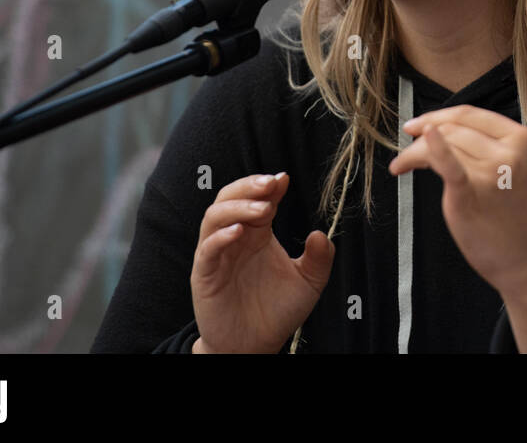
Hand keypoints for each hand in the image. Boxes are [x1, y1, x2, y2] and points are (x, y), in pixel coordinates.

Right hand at [190, 173, 334, 352]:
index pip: (259, 199)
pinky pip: (207, 249)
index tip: (284, 179)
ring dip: (237, 206)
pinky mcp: (205, 275)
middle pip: (231, 198)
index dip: (269, 186)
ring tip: (262, 207)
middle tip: (270, 183)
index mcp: (258, 234)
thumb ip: (319, 258)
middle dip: (249, 186)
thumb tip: (320, 233)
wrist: (254, 346)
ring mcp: (217, 255)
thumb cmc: (276, 312)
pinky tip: (239, 232)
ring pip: (215, 217)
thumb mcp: (308, 283)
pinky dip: (220, 236)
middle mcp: (236, 239)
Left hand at [389, 91, 526, 300]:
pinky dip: (433, 150)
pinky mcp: (469, 196)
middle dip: (425, 130)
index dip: (442, 116)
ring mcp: (489, 174)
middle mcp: (508, 152)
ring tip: (403, 164)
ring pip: (443, 145)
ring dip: (414, 151)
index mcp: (523, 140)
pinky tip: (421, 140)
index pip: (472, 115)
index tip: (423, 125)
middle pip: (453, 128)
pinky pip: (448, 166)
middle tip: (408, 138)